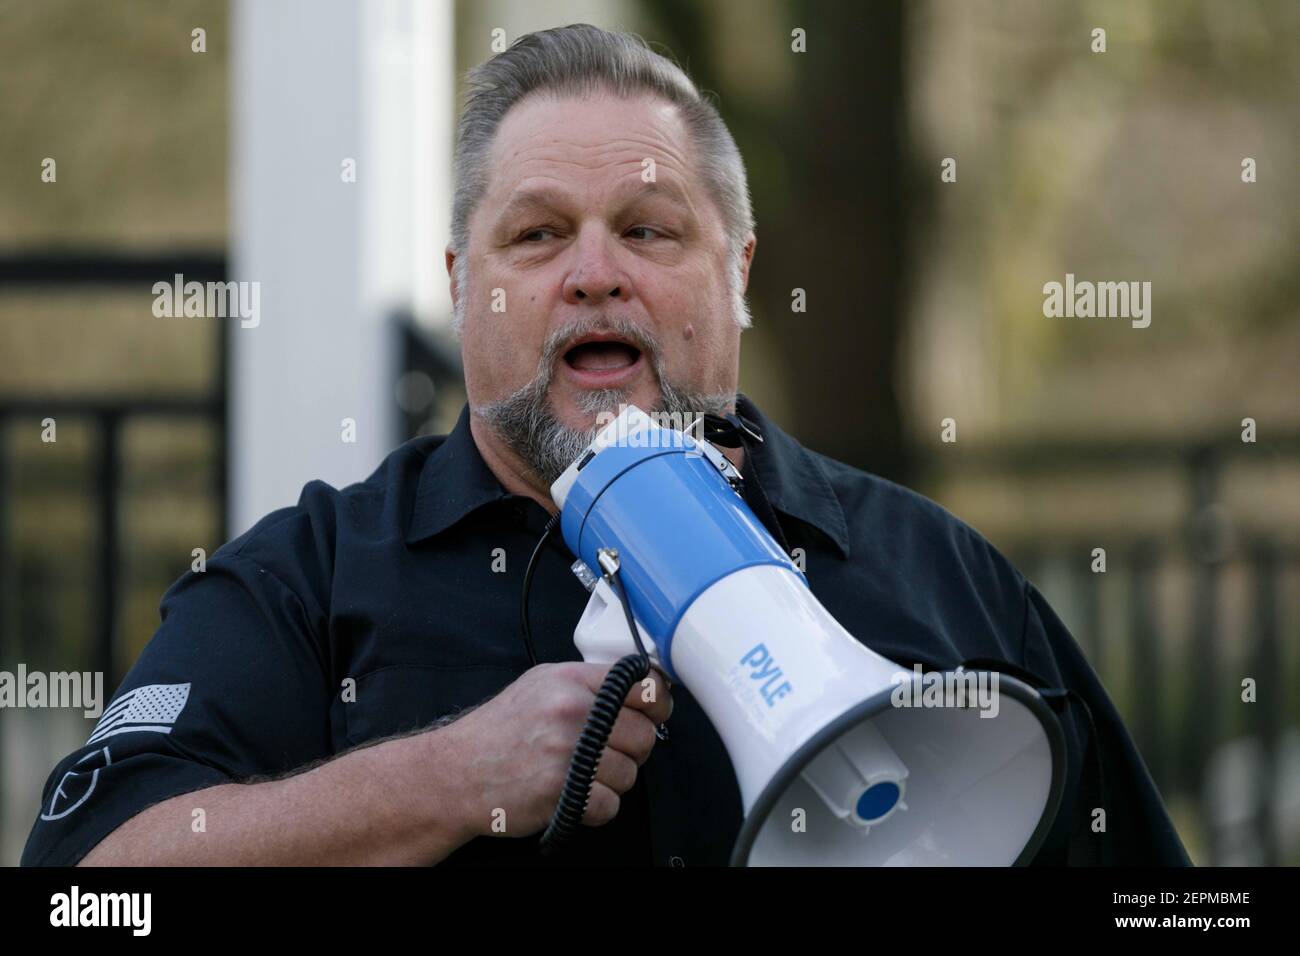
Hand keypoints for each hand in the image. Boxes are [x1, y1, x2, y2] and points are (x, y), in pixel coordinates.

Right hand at [438, 661, 672, 838]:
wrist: (455, 772)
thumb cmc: (499, 732)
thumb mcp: (540, 685)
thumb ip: (587, 684)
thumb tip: (638, 689)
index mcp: (571, 680)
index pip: (644, 685)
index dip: (656, 704)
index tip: (652, 715)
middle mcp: (571, 710)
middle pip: (644, 734)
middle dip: (632, 750)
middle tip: (606, 754)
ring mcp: (566, 751)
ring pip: (630, 773)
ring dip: (612, 782)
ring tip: (582, 776)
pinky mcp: (561, 790)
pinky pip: (610, 805)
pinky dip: (597, 808)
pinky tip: (574, 796)